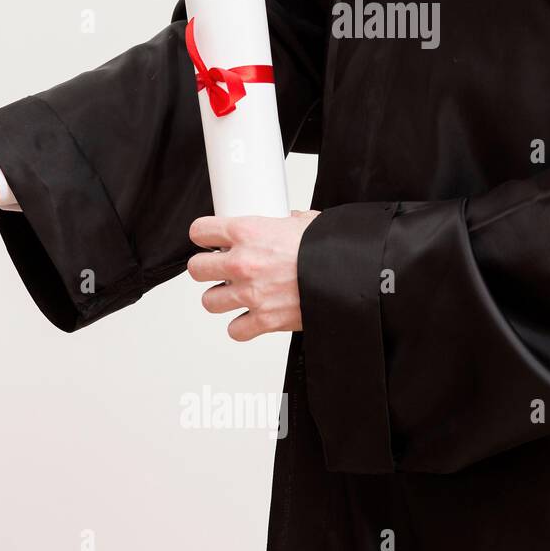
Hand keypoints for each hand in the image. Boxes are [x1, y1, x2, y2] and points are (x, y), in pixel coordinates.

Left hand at [187, 211, 319, 341]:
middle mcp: (242, 263)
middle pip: (196, 269)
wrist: (353, 276)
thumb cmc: (332, 248)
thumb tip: (286, 221)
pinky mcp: (264, 320)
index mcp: (247, 231)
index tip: (207, 240)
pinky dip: (242, 327)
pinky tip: (252, 317)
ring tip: (236, 294)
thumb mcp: (305, 222)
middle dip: (206, 269)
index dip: (202, 236)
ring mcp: (250, 293)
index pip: (200, 231)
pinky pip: (235, 330)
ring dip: (221, 299)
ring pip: (209, 301)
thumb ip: (286, 222)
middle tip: (219, 269)